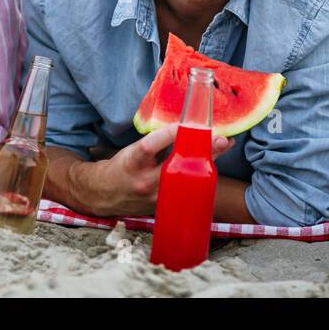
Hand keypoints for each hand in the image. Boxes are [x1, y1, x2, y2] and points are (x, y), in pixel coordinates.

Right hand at [91, 123, 232, 216]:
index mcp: (132, 161)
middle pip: (176, 165)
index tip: (189, 123)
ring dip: (207, 165)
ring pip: (186, 180)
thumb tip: (185, 126)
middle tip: (223, 140)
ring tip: (223, 148)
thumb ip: (157, 141)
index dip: (170, 134)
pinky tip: (213, 167)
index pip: (151, 146)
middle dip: (202, 152)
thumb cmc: (122, 166)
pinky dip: (200, 178)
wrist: (105, 195)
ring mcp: (155, 197)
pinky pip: (185, 192)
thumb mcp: (133, 149)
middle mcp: (144, 181)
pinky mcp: (162, 206)